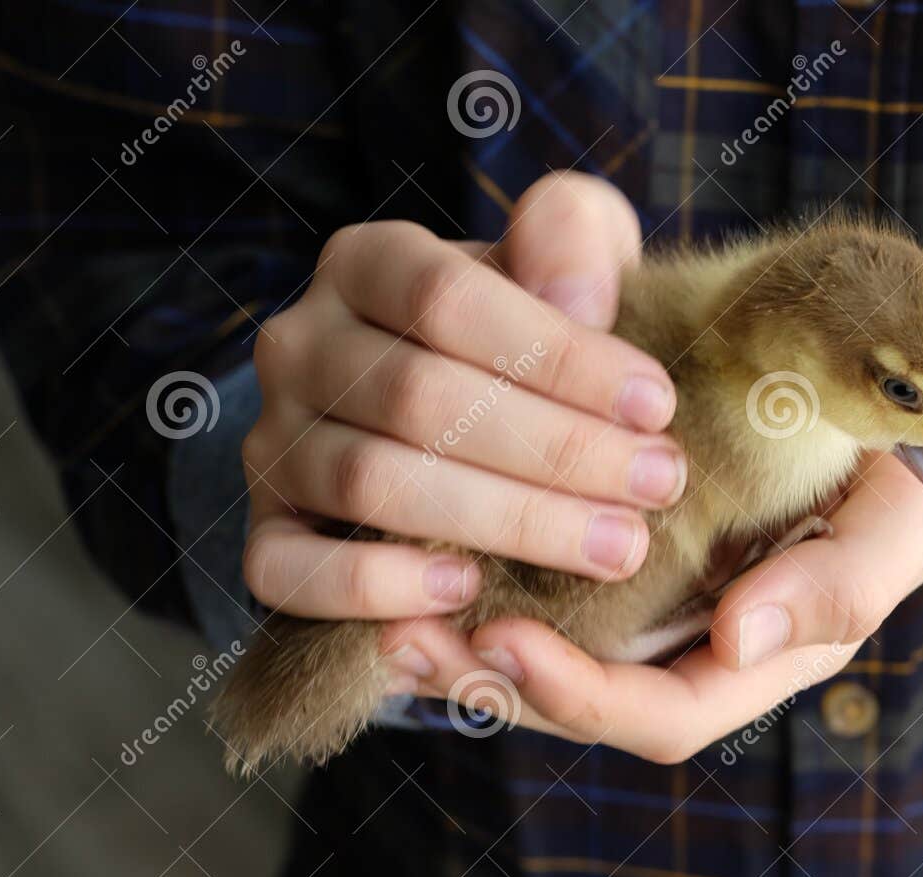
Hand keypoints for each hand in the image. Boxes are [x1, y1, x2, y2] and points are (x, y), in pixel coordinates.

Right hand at [239, 173, 686, 635]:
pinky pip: (289, 570)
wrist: (460, 424)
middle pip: (418, 397)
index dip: (558, 355)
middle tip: (657, 486)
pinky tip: (468, 589)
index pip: (446, 298)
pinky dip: (376, 585)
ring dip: (507, 521)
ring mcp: (274, 445)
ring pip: (371, 484)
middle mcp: (300, 346)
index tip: (656, 405)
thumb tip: (579, 301)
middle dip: (556, 448)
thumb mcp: (563, 261)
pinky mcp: (265, 537)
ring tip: (615, 546)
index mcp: (364, 262)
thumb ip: (573, 240)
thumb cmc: (525, 338)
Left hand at [388, 280, 922, 763]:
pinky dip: (491, 563)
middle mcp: (707, 633)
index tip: (499, 641)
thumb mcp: (912, 514)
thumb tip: (740, 639)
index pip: (663, 712)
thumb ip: (838, 586)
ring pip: (556, 640)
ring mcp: (671, 588)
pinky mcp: (643, 531)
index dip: (579, 694)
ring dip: (467, 631)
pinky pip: (555, 569)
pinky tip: (424, 532)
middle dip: (490, 677)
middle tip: (395, 632)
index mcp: (773, 649)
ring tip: (381, 597)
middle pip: (585, 696)